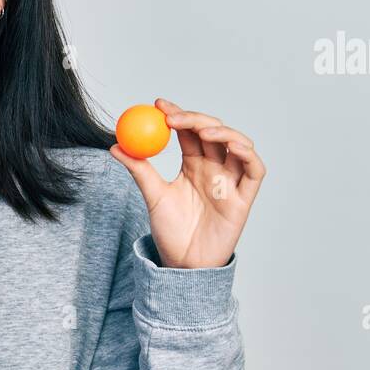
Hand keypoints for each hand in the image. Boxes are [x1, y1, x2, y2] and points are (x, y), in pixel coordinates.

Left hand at [110, 98, 264, 268]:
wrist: (183, 265)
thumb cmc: (170, 232)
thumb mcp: (152, 197)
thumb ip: (139, 170)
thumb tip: (114, 146)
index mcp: (193, 165)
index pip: (189, 132)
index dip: (177, 115)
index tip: (159, 104)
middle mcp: (214, 169)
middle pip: (213, 133)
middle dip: (196, 120)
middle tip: (174, 118)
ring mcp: (231, 182)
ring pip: (237, 145)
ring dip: (223, 132)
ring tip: (202, 131)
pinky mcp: (244, 199)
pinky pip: (255, 171)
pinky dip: (248, 154)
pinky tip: (233, 146)